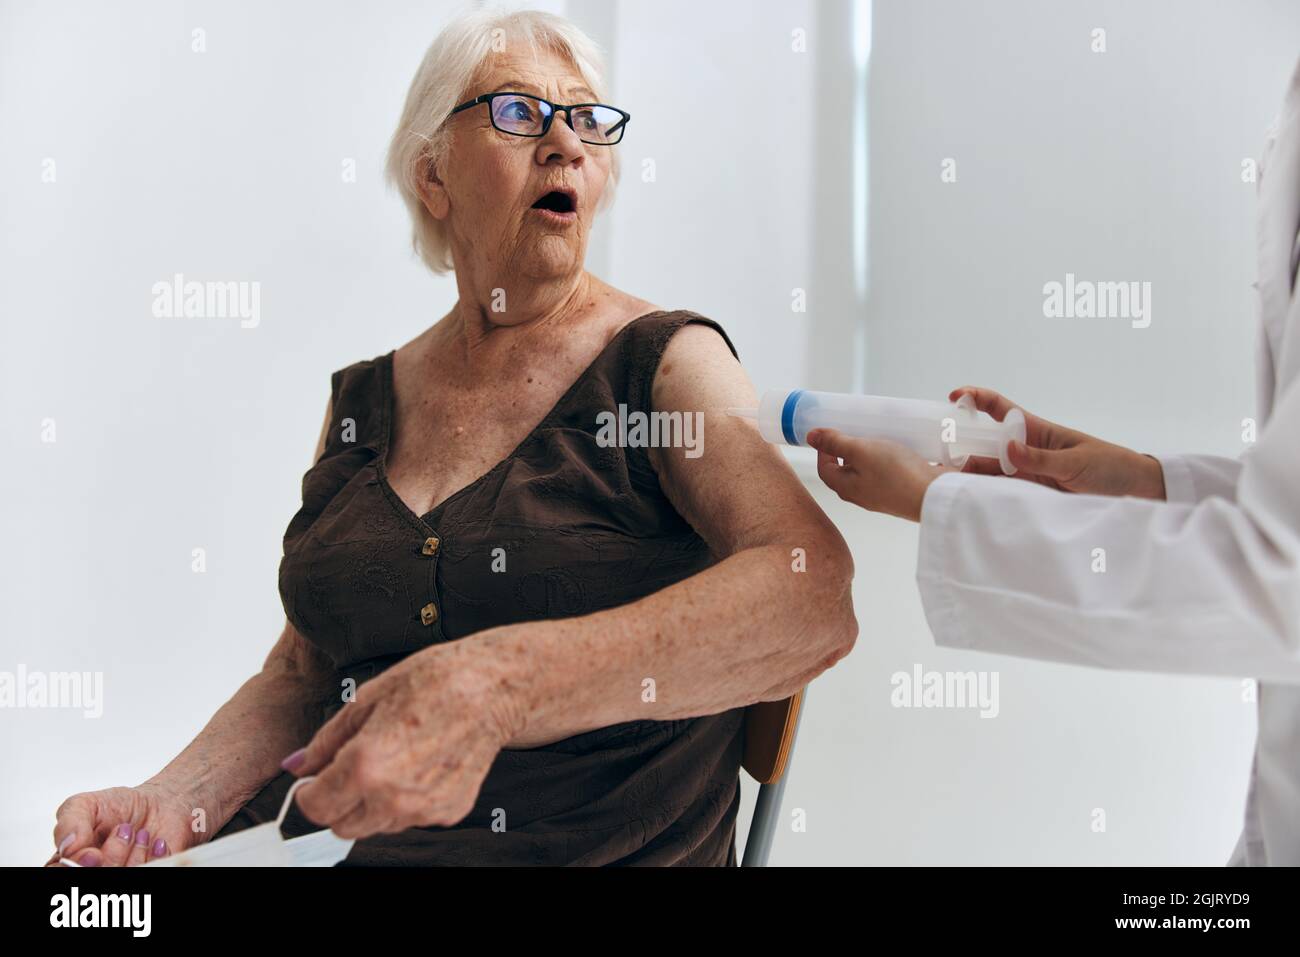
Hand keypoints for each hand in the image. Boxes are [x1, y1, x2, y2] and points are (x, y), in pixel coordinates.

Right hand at [45, 779, 199, 866]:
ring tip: (141, 833)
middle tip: (125, 830)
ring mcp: (123, 877)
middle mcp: (94, 874)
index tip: (93, 853)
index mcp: (68, 862)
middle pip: (98, 880)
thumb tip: (67, 846)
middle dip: (113, 856)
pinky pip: (153, 873)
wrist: (159, 803)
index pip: (61, 875)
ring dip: (137, 853)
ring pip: (125, 878)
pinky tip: (157, 843)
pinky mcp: (150, 874)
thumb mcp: (85, 804)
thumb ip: (70, 822)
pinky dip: (157, 857)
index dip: (78, 868)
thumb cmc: (117, 806)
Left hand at [284, 636, 526, 839]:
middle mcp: (394, 796)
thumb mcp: (368, 699)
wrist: (493, 687)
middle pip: (343, 827)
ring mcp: (424, 808)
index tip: (315, 780)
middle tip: (355, 766)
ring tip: (395, 759)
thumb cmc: (434, 681)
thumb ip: (326, 740)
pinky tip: (421, 765)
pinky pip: (411, 818)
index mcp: (366, 765)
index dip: (308, 793)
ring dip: (372, 803)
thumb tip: (296, 765)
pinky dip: (406, 800)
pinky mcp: (448, 812)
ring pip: (377, 825)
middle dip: (339, 802)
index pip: (316, 808)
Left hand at [806, 428, 953, 521]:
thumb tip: (811, 437)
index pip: (824, 469)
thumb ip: (836, 442)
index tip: (830, 432)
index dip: (823, 450)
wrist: (934, 495)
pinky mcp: (901, 490)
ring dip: (870, 452)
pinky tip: (900, 447)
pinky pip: (888, 473)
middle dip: (847, 449)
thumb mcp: (861, 451)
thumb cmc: (896, 474)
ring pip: (868, 471)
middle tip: (855, 430)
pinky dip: (889, 458)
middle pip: (845, 470)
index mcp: (846, 487)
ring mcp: (882, 494)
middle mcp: (861, 494)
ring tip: (878, 435)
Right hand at [949, 387, 1165, 498]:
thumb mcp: (1076, 462)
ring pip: (989, 469)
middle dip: (961, 444)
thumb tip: (1007, 450)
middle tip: (938, 453)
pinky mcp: (1031, 493)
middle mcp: (1025, 450)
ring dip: (970, 473)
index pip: (999, 408)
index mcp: (1036, 431)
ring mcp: (1026, 472)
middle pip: (984, 442)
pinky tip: (969, 496)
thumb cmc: (1109, 467)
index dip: (976, 398)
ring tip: (947, 480)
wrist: (1134, 491)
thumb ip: (1040, 459)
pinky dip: (985, 492)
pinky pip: (1002, 490)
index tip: (954, 396)